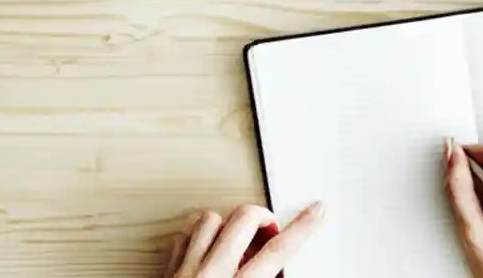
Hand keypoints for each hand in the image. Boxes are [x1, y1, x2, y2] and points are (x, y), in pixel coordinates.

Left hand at [165, 202, 323, 277]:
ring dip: (227, 225)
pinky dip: (197, 238)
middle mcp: (211, 275)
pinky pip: (183, 238)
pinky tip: (206, 249)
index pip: (279, 250)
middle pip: (244, 219)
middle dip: (262, 218)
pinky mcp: (165, 272)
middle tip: (269, 232)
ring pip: (210, 220)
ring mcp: (185, 271)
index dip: (302, 227)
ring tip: (236, 241)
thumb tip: (279, 269)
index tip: (317, 211)